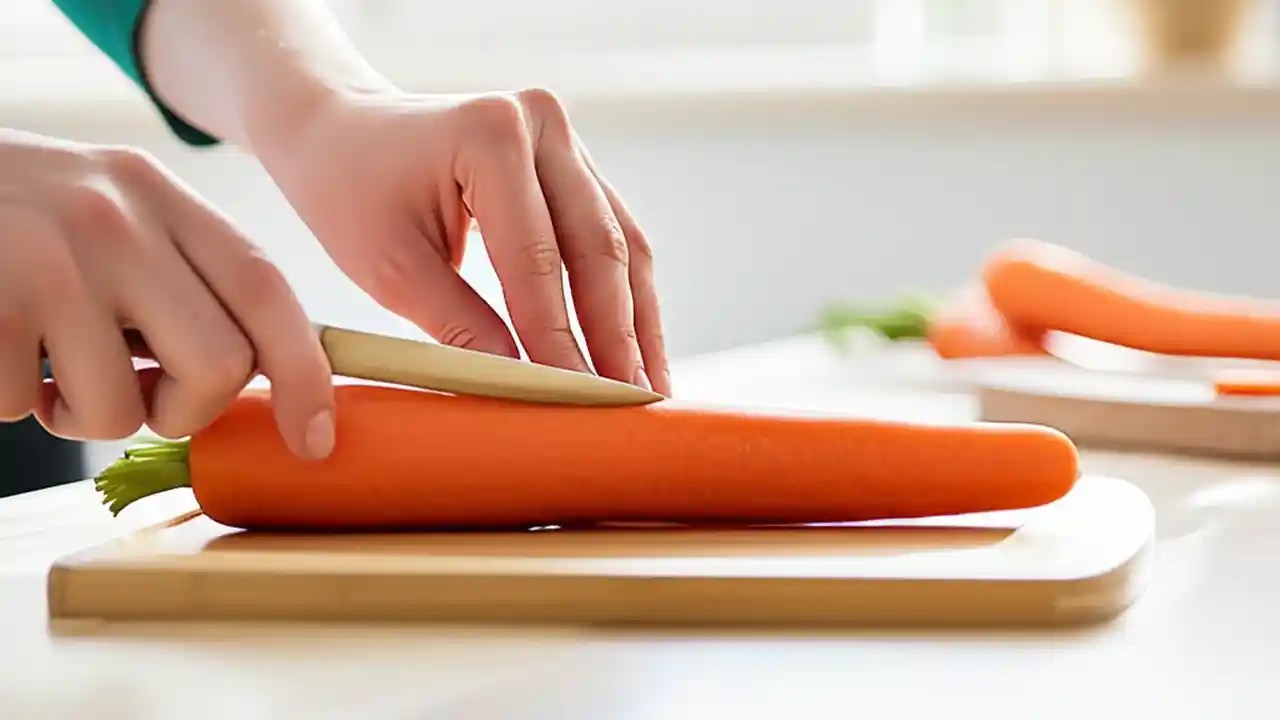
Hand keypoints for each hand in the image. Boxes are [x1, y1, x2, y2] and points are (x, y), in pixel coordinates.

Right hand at [0, 129, 334, 457]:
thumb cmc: (16, 217)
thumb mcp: (111, 211)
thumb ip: (181, 274)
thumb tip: (258, 375)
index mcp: (158, 195)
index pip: (265, 289)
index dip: (305, 372)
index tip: (316, 437)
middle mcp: (115, 220)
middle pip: (220, 365)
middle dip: (187, 409)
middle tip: (141, 392)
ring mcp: (49, 263)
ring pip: (123, 408)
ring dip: (83, 412)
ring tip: (44, 362)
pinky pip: (25, 409)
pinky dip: (7, 401)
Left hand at [253, 87, 670, 394]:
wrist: (340, 131)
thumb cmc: (352, 192)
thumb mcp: (390, 268)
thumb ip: (461, 327)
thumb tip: (525, 389)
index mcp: (490, 136)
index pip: (537, 259)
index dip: (560, 339)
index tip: (580, 400)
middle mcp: (541, 123)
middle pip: (599, 247)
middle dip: (617, 335)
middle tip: (632, 402)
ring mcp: (565, 139)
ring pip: (622, 243)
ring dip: (637, 320)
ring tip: (648, 386)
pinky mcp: (574, 163)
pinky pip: (612, 235)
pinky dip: (624, 296)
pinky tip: (635, 347)